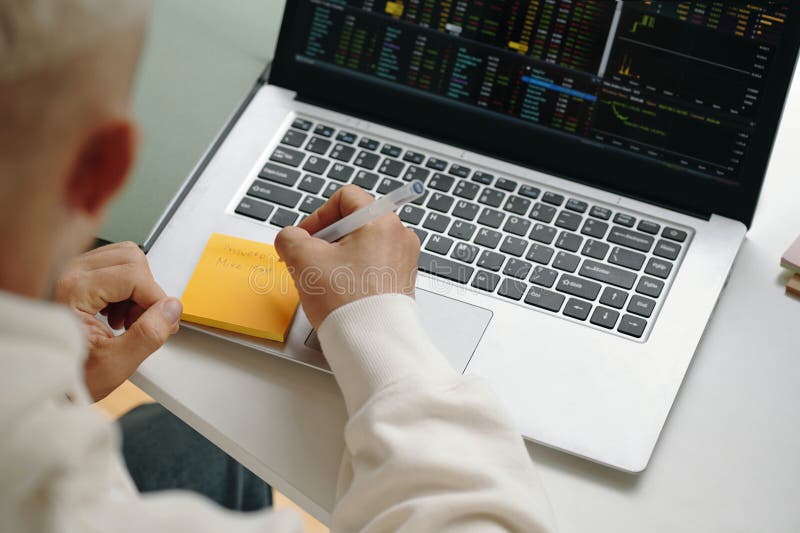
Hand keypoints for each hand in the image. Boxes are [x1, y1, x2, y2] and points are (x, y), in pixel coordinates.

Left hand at [54, 242, 181, 401]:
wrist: (44, 382)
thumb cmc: (69, 376)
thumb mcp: (115, 364)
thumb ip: (148, 335)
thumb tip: (171, 309)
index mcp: (73, 290)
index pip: (134, 275)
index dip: (156, 299)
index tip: (162, 323)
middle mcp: (68, 273)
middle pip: (131, 258)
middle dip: (146, 291)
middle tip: (143, 321)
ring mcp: (71, 272)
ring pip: (125, 259)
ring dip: (137, 289)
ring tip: (128, 320)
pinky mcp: (75, 277)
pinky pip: (113, 267)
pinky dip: (125, 289)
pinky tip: (117, 315)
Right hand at [275, 185, 419, 328]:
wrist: (373, 343)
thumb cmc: (349, 304)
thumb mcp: (303, 261)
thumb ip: (290, 238)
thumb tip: (290, 238)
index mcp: (381, 221)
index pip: (345, 197)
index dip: (318, 215)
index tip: (306, 237)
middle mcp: (399, 236)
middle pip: (354, 223)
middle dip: (326, 240)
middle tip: (311, 261)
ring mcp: (404, 260)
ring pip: (362, 246)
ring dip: (338, 259)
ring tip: (326, 281)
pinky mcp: (402, 282)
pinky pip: (372, 267)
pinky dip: (354, 274)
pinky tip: (341, 294)